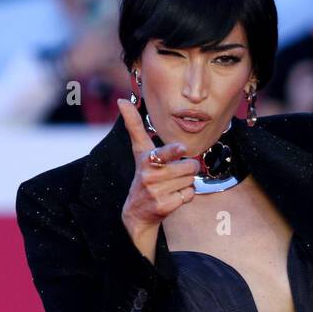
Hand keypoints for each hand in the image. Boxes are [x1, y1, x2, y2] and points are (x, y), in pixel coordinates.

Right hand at [116, 99, 200, 260]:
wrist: (137, 211)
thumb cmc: (144, 173)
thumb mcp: (139, 150)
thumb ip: (134, 125)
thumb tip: (121, 100)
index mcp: (146, 159)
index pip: (162, 153)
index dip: (173, 151)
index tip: (181, 149)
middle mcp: (150, 176)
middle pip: (189, 166)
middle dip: (187, 169)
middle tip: (174, 173)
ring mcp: (157, 193)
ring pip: (191, 181)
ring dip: (186, 182)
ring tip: (171, 185)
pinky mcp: (165, 206)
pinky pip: (189, 195)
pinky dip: (186, 195)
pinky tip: (173, 196)